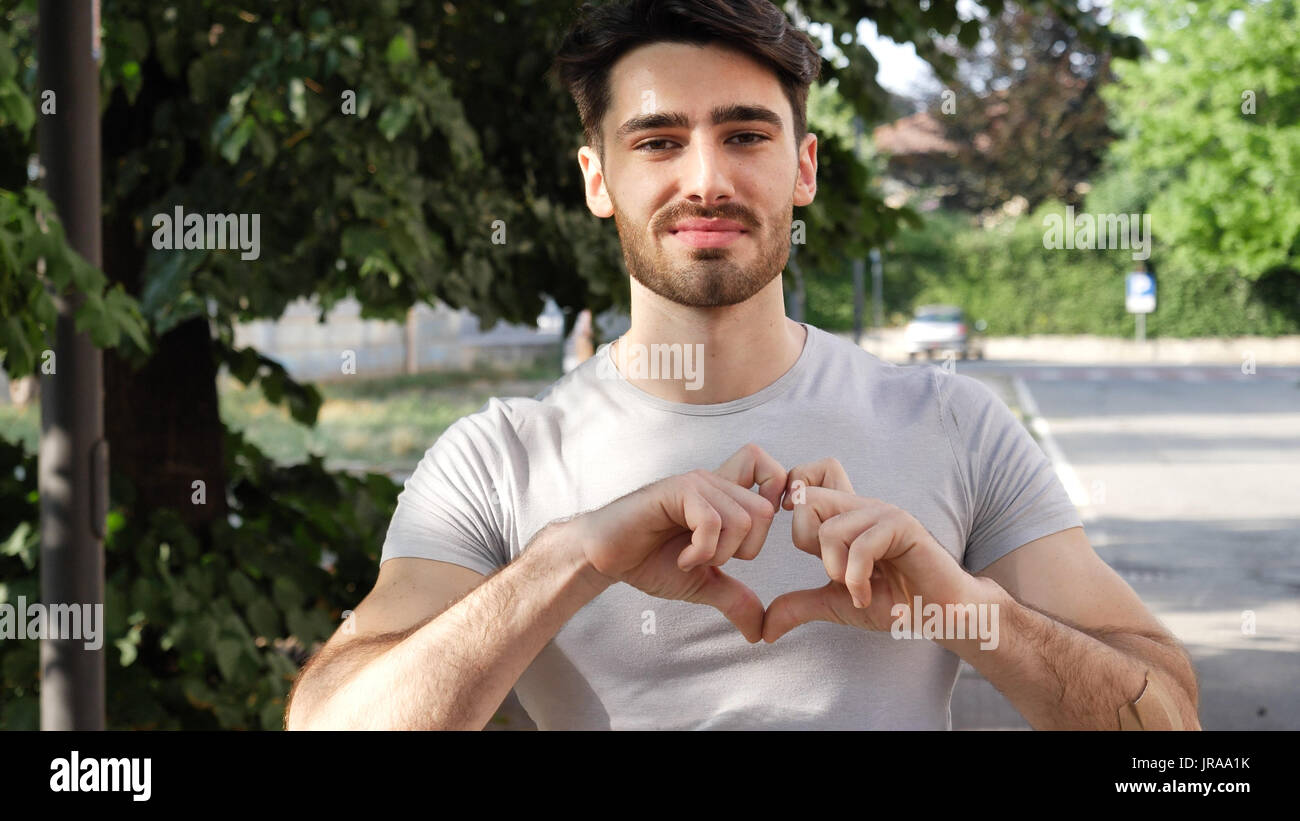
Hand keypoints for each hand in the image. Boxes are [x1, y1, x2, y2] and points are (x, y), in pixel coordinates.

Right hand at [563, 443, 786, 642]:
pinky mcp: (676, 491)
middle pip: (765, 510)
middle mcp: (713, 483)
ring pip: (742, 519)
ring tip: (692, 560)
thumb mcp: (702, 583)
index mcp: (724, 496)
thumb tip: (761, 632)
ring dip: (720, 554)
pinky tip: (683, 559)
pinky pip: (713, 522)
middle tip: (713, 560)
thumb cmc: (649, 561)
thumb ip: (734, 598)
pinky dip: (702, 552)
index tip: (753, 539)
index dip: (779, 500)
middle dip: (746, 549)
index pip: (773, 473)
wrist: (605, 558)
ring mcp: (695, 484)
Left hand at [762, 458, 977, 642]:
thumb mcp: (835, 603)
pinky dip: (856, 578)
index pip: (801, 481)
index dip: (791, 508)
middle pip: (806, 496)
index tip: (805, 547)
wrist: (940, 613)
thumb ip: (799, 606)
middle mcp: (859, 505)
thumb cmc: (893, 602)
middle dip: (805, 540)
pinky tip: (865, 595)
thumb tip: (764, 629)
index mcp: (842, 515)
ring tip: (853, 589)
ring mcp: (881, 512)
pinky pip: (861, 545)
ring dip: (834, 569)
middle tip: (830, 571)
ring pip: (829, 527)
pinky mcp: (902, 526)